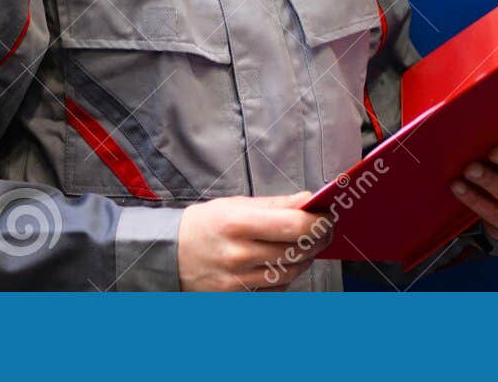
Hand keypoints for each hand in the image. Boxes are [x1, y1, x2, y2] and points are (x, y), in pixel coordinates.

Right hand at [177, 191, 331, 289]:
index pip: (294, 225)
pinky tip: (285, 262)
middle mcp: (239, 254)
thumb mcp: (236, 204)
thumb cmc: (205, 225)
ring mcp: (238, 280)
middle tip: (325, 230)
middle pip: (297, 251)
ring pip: (291, 272)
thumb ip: (276, 204)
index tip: (328, 216)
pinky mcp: (237, 297)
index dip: (319, 222)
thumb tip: (309, 200)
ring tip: (307, 245)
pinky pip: (276, 289)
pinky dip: (288, 275)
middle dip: (319, 239)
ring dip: (307, 258)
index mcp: (239, 223)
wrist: (169, 254)